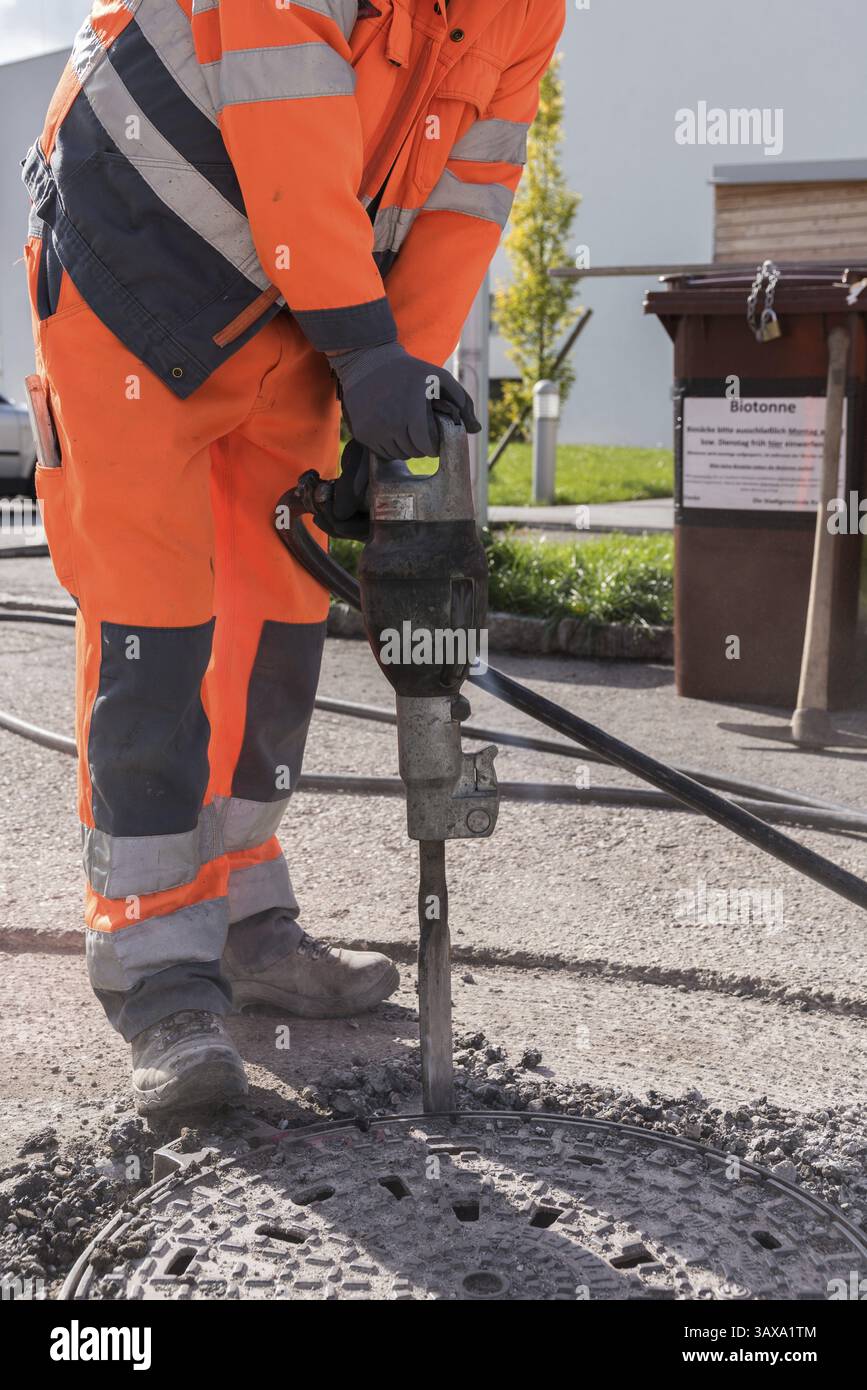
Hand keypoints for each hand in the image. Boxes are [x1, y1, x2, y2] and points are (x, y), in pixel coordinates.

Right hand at [329, 341, 479, 459]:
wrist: (367, 360)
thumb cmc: (409, 370)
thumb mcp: (439, 378)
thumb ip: (462, 402)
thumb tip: (476, 429)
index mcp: (412, 412)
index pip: (427, 448)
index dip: (433, 445)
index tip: (433, 435)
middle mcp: (391, 424)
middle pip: (413, 452)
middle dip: (420, 444)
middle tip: (419, 428)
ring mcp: (373, 430)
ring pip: (397, 454)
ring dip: (404, 446)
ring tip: (405, 426)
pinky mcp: (361, 433)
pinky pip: (381, 451)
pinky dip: (389, 445)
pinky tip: (391, 427)